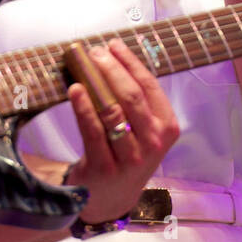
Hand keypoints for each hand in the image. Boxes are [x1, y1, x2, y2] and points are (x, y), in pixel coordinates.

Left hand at [66, 40, 179, 222]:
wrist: (110, 197)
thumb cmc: (126, 152)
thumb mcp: (141, 129)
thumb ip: (134, 100)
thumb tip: (112, 57)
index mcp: (166, 127)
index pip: (150, 86)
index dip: (130, 62)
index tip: (113, 45)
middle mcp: (152, 143)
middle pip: (132, 95)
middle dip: (112, 68)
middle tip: (95, 52)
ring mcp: (130, 157)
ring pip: (112, 110)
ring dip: (96, 83)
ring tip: (83, 65)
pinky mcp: (104, 166)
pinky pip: (92, 130)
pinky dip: (82, 106)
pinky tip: (74, 89)